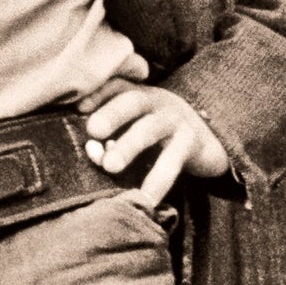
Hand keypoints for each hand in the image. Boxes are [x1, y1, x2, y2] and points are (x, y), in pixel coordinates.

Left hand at [83, 84, 229, 207]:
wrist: (206, 137)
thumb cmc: (154, 131)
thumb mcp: (132, 123)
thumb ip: (107, 133)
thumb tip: (92, 150)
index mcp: (136, 94)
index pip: (114, 86)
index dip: (97, 93)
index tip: (79, 106)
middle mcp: (155, 102)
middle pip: (132, 101)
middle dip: (111, 114)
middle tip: (93, 131)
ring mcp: (174, 120)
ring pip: (150, 129)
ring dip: (128, 146)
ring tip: (109, 166)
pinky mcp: (190, 143)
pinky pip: (171, 162)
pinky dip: (158, 181)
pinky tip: (145, 199)